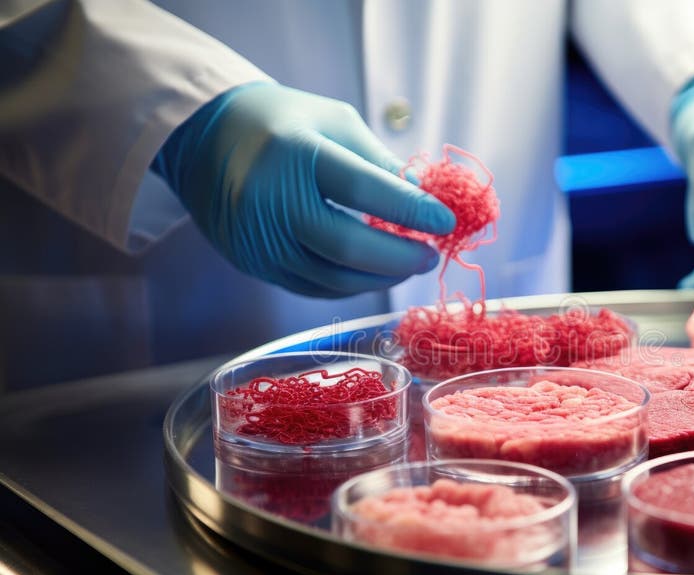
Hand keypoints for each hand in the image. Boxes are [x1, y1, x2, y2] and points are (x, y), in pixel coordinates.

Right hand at [153, 82, 454, 296]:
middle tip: (431, 255)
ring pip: (333, 278)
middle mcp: (271, 201)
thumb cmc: (280, 121)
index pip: (366, 191)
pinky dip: (350, 284)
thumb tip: (426, 200)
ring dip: (379, 278)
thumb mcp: (335, 121)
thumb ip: (380, 162)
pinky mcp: (252, 263)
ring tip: (407, 264)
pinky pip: (312, 286)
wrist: (200, 136)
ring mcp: (259, 239)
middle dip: (400, 257)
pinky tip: (372, 272)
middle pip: (349, 247)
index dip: (412, 210)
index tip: (445, 220)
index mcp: (295, 154)